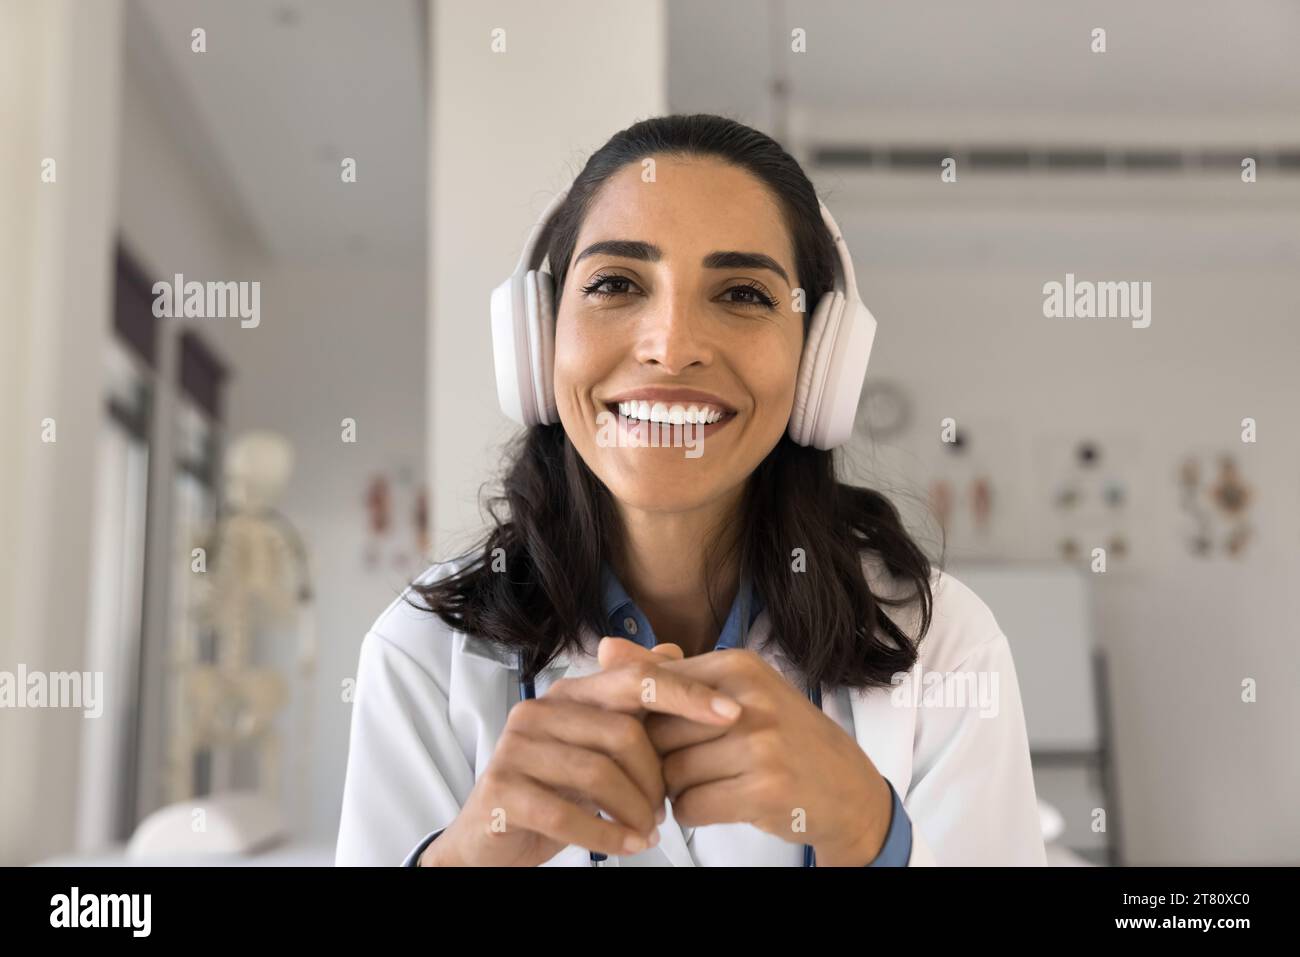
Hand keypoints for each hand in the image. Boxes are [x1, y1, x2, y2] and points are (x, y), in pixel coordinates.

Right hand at [424, 642, 740, 865]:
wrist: (489, 838)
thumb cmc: (554, 790)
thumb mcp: (597, 746)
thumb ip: (631, 704)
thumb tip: (672, 650)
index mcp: (567, 694)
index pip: (633, 679)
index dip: (685, 694)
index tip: (731, 714)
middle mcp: (539, 711)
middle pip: (623, 732)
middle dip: (656, 777)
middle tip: (666, 809)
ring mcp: (516, 749)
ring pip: (599, 774)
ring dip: (635, 810)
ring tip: (649, 830)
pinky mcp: (502, 790)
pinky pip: (566, 813)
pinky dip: (607, 834)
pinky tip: (629, 845)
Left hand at [598, 641, 893, 865]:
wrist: (847, 789)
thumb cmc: (783, 738)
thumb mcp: (732, 693)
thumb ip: (668, 675)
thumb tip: (605, 650)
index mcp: (737, 666)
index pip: (656, 688)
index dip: (645, 720)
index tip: (655, 734)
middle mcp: (748, 699)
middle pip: (657, 734)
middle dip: (660, 759)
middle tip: (688, 765)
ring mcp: (759, 744)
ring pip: (670, 773)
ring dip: (676, 789)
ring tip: (707, 783)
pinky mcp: (763, 789)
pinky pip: (690, 806)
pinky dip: (692, 812)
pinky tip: (716, 803)